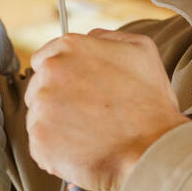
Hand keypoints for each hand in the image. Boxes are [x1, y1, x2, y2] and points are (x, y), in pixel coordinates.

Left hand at [24, 28, 187, 190]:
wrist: (154, 149)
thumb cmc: (151, 103)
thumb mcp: (141, 50)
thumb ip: (108, 37)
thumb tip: (91, 37)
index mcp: (70, 47)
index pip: (44, 59)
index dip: (61, 79)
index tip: (76, 93)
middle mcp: (51, 71)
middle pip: (38, 88)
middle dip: (57, 102)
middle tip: (87, 117)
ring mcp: (42, 106)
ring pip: (38, 118)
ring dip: (56, 128)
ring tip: (90, 136)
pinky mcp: (39, 138)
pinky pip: (40, 146)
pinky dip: (56, 152)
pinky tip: (83, 152)